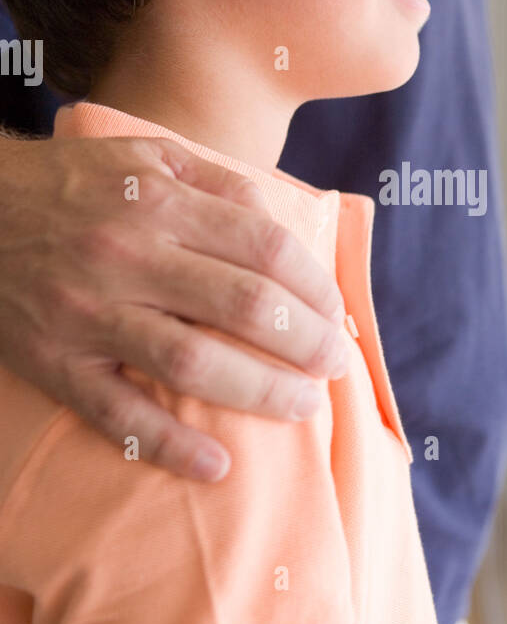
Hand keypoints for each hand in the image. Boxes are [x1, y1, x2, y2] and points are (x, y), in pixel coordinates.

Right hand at [0, 132, 347, 480]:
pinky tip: (218, 465)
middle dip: (305, 342)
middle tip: (333, 363)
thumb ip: (217, 182)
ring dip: (261, 391)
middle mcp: (127, 255)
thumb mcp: (145, 157)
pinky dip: (170, 444)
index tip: (335, 312)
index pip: (264, 247)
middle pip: (243, 306)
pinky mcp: (54, 361)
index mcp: (158, 202)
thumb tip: (281, 225)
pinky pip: (117, 414)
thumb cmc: (70, 184)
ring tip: (303, 406)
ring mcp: (88, 314)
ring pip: (192, 363)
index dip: (314, 285)